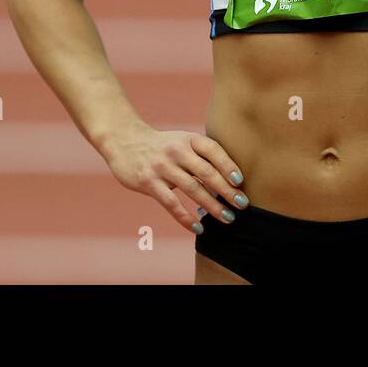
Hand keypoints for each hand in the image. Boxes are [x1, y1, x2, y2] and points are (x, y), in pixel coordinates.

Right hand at [101, 122, 247, 233]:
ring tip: (227, 218)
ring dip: (212, 205)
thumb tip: (230, 181)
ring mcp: (162, 167)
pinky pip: (171, 203)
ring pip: (192, 189)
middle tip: (242, 205)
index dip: (228, 166)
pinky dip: (185, 217)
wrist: (124, 141)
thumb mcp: (182, 142)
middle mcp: (176, 151)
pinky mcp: (149, 182)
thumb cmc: (162, 146)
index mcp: (188, 139)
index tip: (240, 182)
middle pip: (206, 172)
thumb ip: (202, 156)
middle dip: (226, 190)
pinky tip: (198, 227)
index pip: (213, 151)